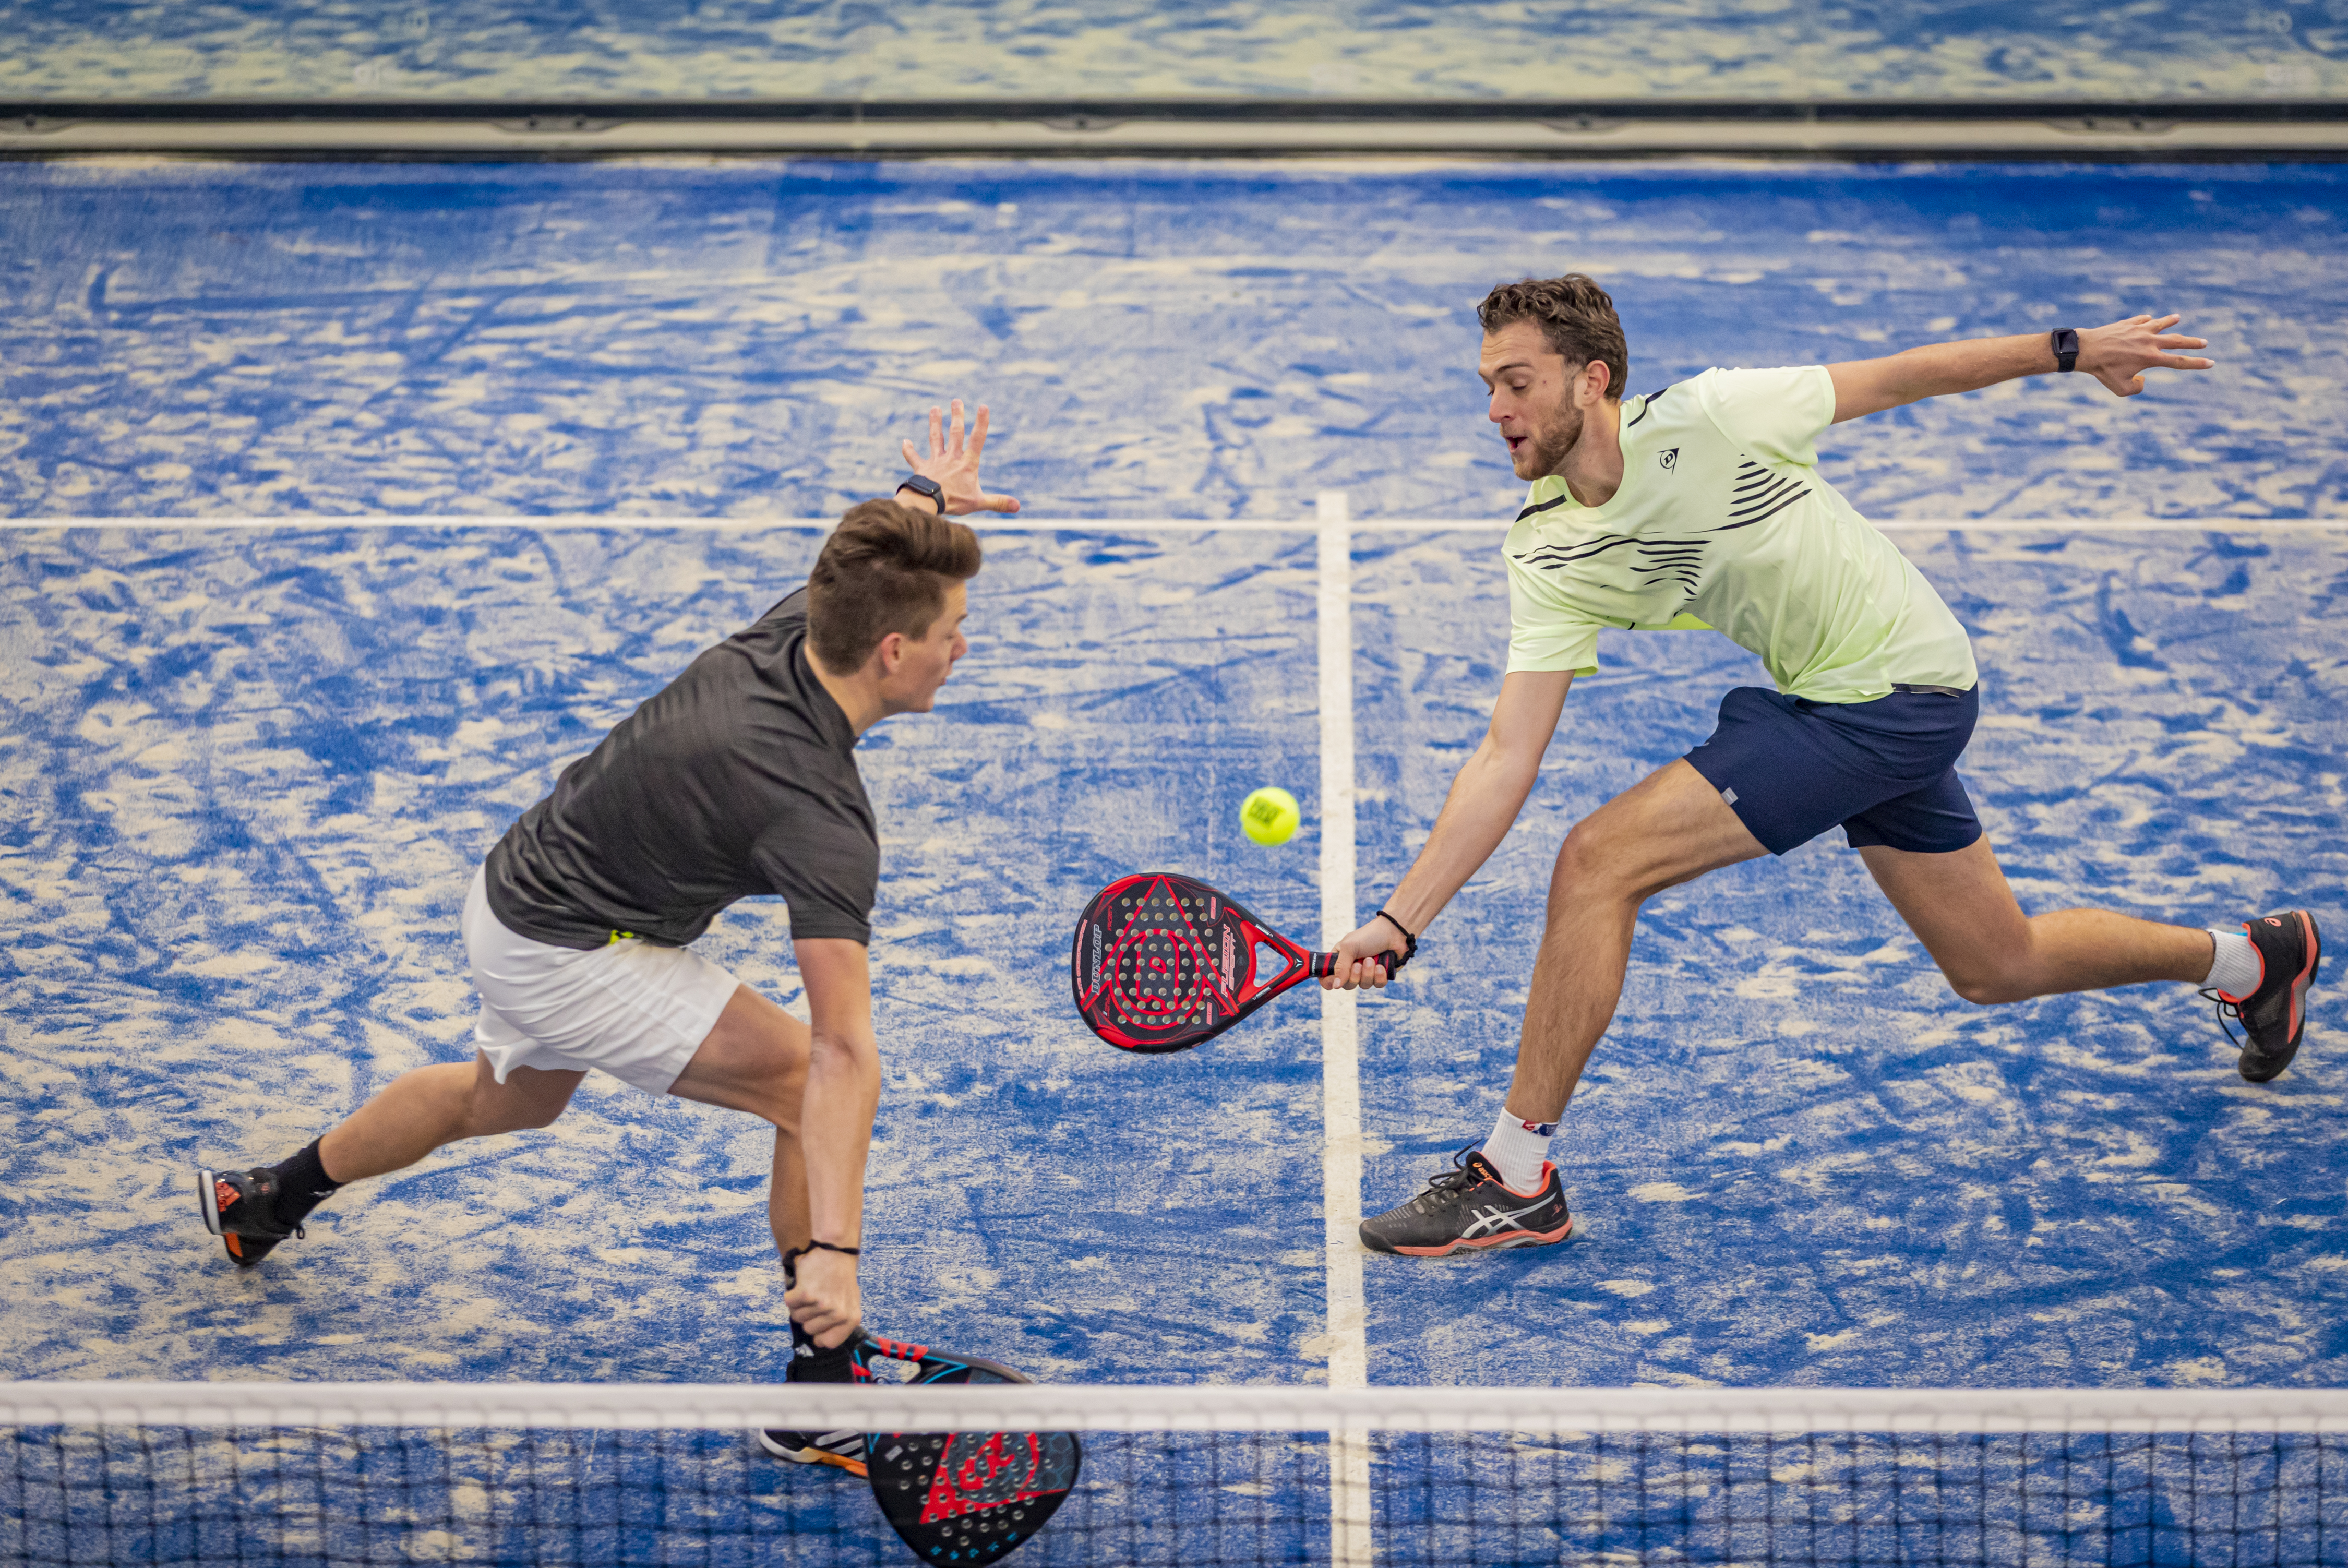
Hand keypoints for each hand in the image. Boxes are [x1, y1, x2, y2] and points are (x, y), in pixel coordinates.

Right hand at [784, 1244, 861, 1350]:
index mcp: (851, 1319)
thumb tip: (821, 1342)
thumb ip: (839, 1323)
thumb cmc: (841, 1277)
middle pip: (809, 1330)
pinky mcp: (806, 1294)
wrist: (835, 1250)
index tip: (818, 1322)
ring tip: (812, 1288)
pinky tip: (803, 1283)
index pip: (829, 1343)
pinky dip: (791, 1294)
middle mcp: (838, 1315)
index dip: (819, 1335)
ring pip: (797, 1317)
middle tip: (817, 1297)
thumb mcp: (849, 1302)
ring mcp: (822, 1305)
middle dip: (808, 1315)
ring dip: (800, 1304)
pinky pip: (789, 1304)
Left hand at [901, 399, 1019, 514]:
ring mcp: (936, 461)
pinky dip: (909, 450)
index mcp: (967, 464)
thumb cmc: (954, 502)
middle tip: (956, 401)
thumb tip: (1018, 506)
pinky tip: (905, 441)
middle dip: (957, 416)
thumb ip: (998, 502)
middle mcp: (951, 458)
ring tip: (935, 409)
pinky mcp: (922, 468)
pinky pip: (914, 458)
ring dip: (935, 423)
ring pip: (935, 439)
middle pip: (955, 433)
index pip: (977, 439)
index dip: (981, 423)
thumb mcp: (979, 502)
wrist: (928, 502)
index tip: (983, 407)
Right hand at [1320, 917, 1405, 990]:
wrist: (1394, 932)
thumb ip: (1340, 967)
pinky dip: (1380, 976)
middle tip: (1359, 964)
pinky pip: (1377, 985)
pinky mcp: (1380, 975)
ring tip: (1372, 959)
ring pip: (1363, 985)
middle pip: (1347, 985)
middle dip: (1354, 976)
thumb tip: (1335, 986)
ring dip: (1368, 973)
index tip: (1333, 983)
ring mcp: (1367, 972)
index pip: (1327, 977)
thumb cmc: (1369, 936)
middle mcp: (1352, 967)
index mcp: (1340, 959)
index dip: (1329, 982)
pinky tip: (1382, 966)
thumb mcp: (1350, 947)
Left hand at [2076, 313, 2212, 397]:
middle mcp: (2149, 342)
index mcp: (2151, 358)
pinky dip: (2146, 320)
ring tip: (2177, 318)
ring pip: (2160, 324)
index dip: (2197, 363)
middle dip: (2192, 342)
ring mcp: (2139, 330)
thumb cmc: (2102, 371)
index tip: (2211, 363)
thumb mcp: (2120, 389)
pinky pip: (2140, 320)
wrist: (2086, 350)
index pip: (2179, 362)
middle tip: (2204, 342)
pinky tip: (2148, 319)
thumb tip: (2142, 379)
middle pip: (2177, 341)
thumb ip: (2137, 388)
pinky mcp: (2127, 323)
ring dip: (2170, 321)